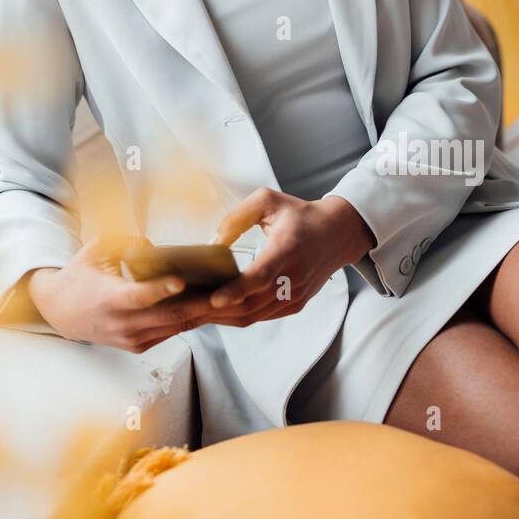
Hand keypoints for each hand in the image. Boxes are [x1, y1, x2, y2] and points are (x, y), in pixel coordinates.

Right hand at [26, 234, 220, 352]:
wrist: (61, 312)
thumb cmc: (81, 276)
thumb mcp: (96, 249)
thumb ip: (126, 241)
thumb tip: (156, 246)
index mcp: (110, 299)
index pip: (140, 296)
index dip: (161, 288)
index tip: (182, 279)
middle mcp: (123, 324)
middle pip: (170, 316)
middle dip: (202, 304)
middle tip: (228, 290)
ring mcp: (133, 339)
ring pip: (176, 327)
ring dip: (203, 314)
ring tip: (230, 297)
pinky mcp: (140, 346)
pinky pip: (172, 332)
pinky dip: (192, 319)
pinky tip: (211, 306)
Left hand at [142, 189, 374, 333]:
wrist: (337, 234)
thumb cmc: (300, 214)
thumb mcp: (268, 201)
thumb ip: (237, 217)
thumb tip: (212, 242)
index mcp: (287, 250)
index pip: (261, 277)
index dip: (236, 290)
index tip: (213, 298)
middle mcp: (293, 278)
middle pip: (250, 303)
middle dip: (213, 309)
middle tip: (181, 309)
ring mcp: (295, 296)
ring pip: (252, 315)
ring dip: (220, 317)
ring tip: (189, 313)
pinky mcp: (294, 306)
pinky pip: (260, 317)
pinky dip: (235, 317)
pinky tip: (212, 313)